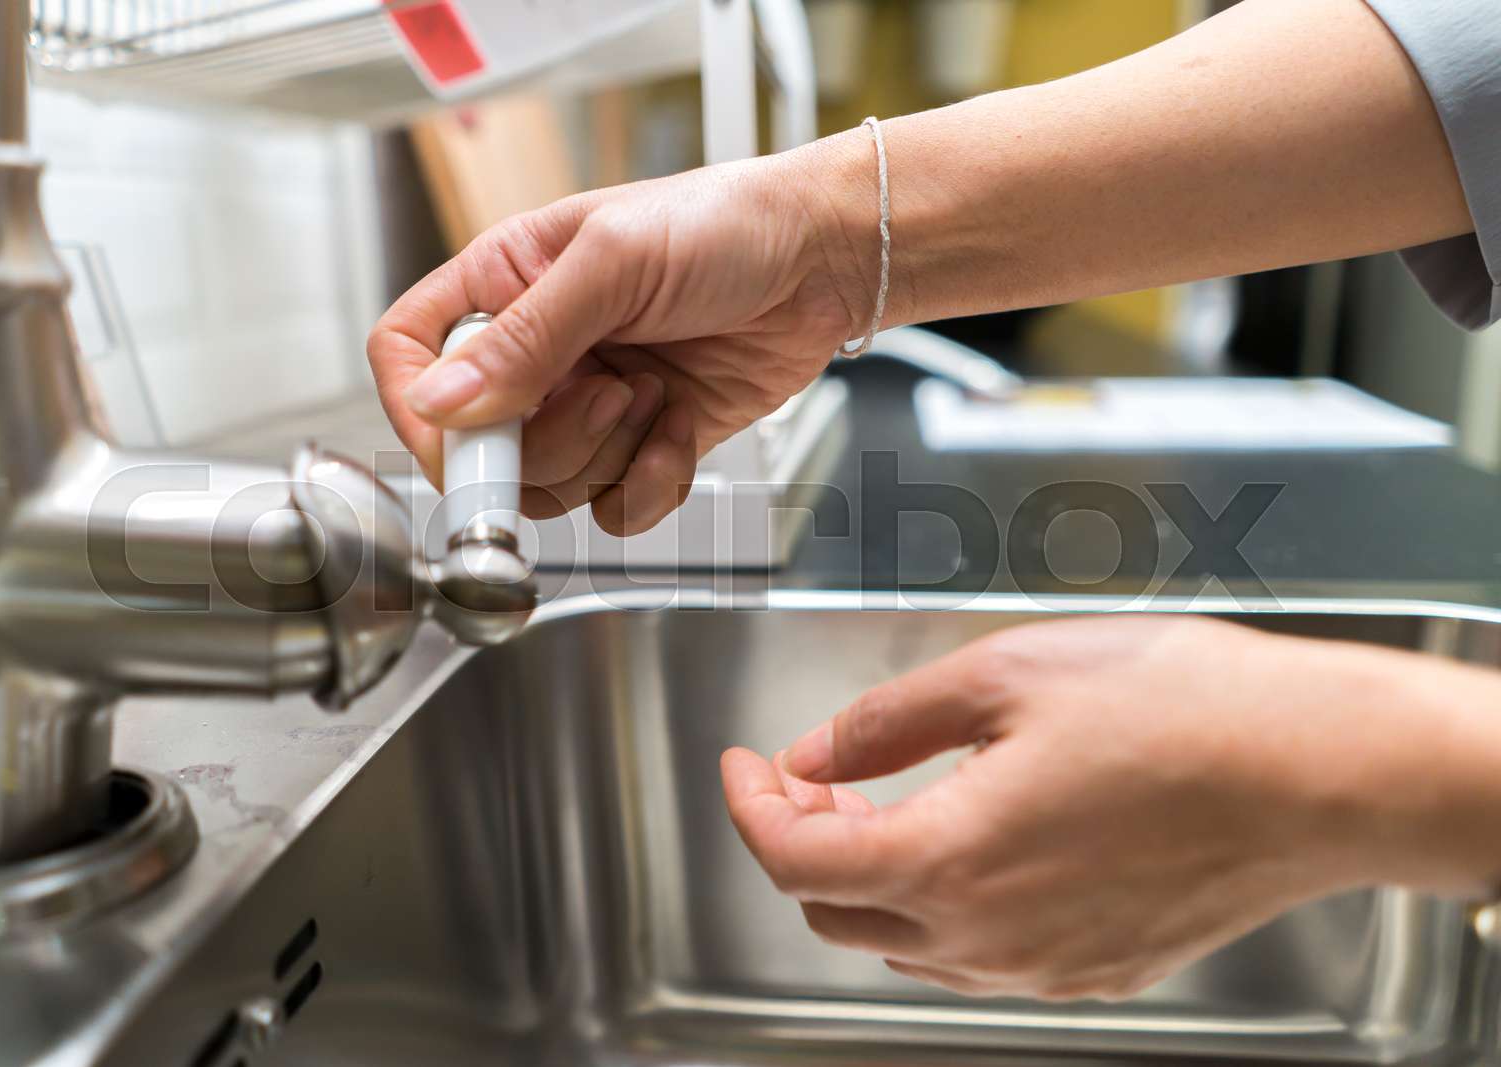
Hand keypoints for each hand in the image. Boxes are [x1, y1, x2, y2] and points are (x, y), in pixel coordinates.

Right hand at [366, 142, 874, 535]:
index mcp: (506, 284)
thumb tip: (442, 400)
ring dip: (608, 455)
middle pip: (485, 445)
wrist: (825, 261)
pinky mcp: (640, 442)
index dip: (423, 408)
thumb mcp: (615, 261)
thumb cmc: (728, 224)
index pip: (411, 355)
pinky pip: (612, 506)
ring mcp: (588, 402)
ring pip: (548, 485)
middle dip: (552, 439)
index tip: (469, 440)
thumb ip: (526, 335)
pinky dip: (649, 483)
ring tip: (656, 392)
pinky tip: (680, 427)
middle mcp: (540, 350)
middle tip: (612, 392)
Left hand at [721, 615, 1500, 1001]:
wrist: (1319, 772)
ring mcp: (1041, 969)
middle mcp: (985, 939)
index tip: (742, 763)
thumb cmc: (1182, 711)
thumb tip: (817, 751)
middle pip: (834, 910)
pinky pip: (978, 957)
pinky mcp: (1093, 972)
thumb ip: (888, 722)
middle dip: (801, 838)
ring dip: (868, 872)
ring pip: (902, 940)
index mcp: (949, 861)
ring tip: (880, 797)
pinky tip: (965, 840)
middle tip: (807, 773)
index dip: (748, 806)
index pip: (793, 858)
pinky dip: (938, 903)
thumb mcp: (1004, 676)